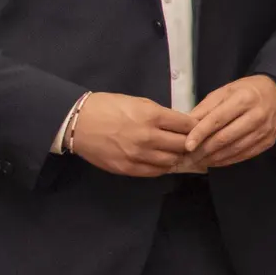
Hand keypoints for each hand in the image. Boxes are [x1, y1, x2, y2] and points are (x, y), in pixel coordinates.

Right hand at [69, 93, 196, 176]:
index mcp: (152, 116)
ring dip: (176, 157)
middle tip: (189, 143)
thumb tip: (179, 124)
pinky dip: (162, 167)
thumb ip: (160, 114)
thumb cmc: (108, 107)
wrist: (78, 122)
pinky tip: (161, 161)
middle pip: (182, 145)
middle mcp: (148, 137)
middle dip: (188, 143)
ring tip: (175, 152)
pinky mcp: (128, 168)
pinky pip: (155, 172)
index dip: (194, 127)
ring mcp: (138, 155)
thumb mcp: (138, 102)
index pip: (186, 125)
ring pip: (171, 161)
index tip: (196, 128)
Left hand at [184, 75, 275, 168]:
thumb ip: (206, 108)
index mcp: (243, 99)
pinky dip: (228, 160)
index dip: (201, 133)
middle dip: (205, 150)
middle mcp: (256, 115)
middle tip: (190, 157)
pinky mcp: (269, 141)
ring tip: (200, 161)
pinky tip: (216, 161)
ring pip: (234, 149)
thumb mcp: (225, 91)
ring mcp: (264, 130)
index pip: (217, 120)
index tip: (187, 145)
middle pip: (225, 137)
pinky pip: (245, 155)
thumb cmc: (246, 91)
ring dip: (215, 158)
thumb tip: (187, 125)